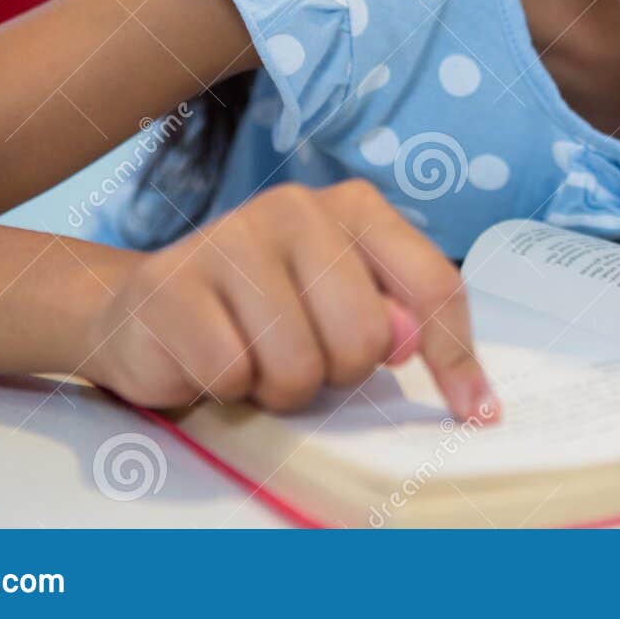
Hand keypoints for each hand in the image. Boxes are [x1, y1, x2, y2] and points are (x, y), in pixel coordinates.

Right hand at [80, 180, 497, 421]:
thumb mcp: (340, 305)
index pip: (433, 283)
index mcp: (355, 208)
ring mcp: (229, 237)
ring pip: (299, 364)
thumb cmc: (260, 312)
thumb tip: (412, 341)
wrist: (144, 310)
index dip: (458, 357)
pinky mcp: (171, 282)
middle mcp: (296, 207)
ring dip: (277, 387)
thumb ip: (394, 315)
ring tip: (251, 356)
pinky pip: (231, 373)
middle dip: (336, 372)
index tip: (476, 412)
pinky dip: (223, 387)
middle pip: (364, 337)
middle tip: (299, 354)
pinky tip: (205, 356)